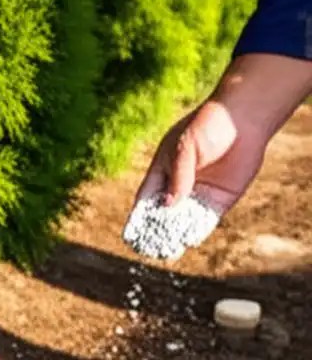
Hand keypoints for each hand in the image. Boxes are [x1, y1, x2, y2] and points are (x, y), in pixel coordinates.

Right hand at [124, 53, 311, 257]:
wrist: (243, 120)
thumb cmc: (207, 125)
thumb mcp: (184, 148)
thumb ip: (178, 176)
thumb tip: (169, 205)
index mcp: (162, 168)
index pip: (146, 197)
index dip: (138, 215)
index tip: (129, 233)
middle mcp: (180, 183)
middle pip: (164, 212)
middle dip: (156, 230)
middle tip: (148, 250)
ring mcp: (201, 191)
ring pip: (184, 218)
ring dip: (176, 234)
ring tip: (167, 252)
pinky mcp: (221, 198)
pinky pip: (207, 218)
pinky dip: (198, 229)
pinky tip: (190, 240)